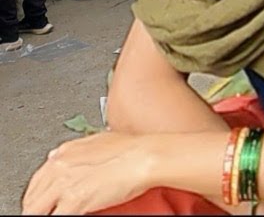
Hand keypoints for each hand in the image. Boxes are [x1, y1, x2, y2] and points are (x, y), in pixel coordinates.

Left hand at [23, 132, 159, 214]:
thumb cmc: (133, 148)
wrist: (145, 156)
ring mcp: (64, 185)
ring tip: (57, 216)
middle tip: (47, 213)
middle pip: (32, 198)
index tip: (43, 203)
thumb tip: (57, 155)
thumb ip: (75, 150)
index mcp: (64, 153)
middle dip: (37, 209)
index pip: (36, 181)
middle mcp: (59, 167)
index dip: (39, 196)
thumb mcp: (100, 140)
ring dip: (44, 215)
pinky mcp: (74, 201)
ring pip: (36, 211)